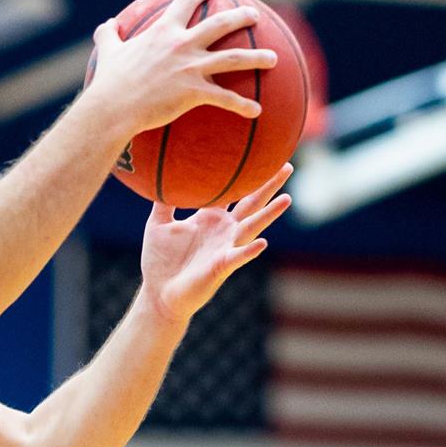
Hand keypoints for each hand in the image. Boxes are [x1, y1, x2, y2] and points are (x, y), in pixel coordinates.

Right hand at [87, 0, 277, 137]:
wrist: (113, 108)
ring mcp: (191, 67)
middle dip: (241, 18)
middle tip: (255, 16)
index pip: (186, 3)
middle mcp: (183, 44)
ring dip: (256, 58)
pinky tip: (257, 111)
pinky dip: (242, 105)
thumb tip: (105, 26)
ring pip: (233, 59)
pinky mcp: (194, 92)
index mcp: (163, 32)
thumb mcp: (108, 55)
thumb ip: (109, 37)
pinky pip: (225, 99)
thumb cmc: (109, 84)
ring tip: (273, 59)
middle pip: (221, 24)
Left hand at [139, 164, 291, 325]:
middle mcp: (224, 230)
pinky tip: (262, 243)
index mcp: (210, 217)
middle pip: (251, 203)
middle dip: (268, 186)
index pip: (233, 190)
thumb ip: (163, 200)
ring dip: (269, 215)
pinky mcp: (221, 267)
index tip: (260, 153)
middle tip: (287, 166)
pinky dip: (249, 251)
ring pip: (251, 227)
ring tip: (287, 199)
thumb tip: (160, 173)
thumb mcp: (158, 224)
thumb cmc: (159, 261)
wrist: (158, 293)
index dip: (246, 174)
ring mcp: (225, 248)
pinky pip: (237, 257)